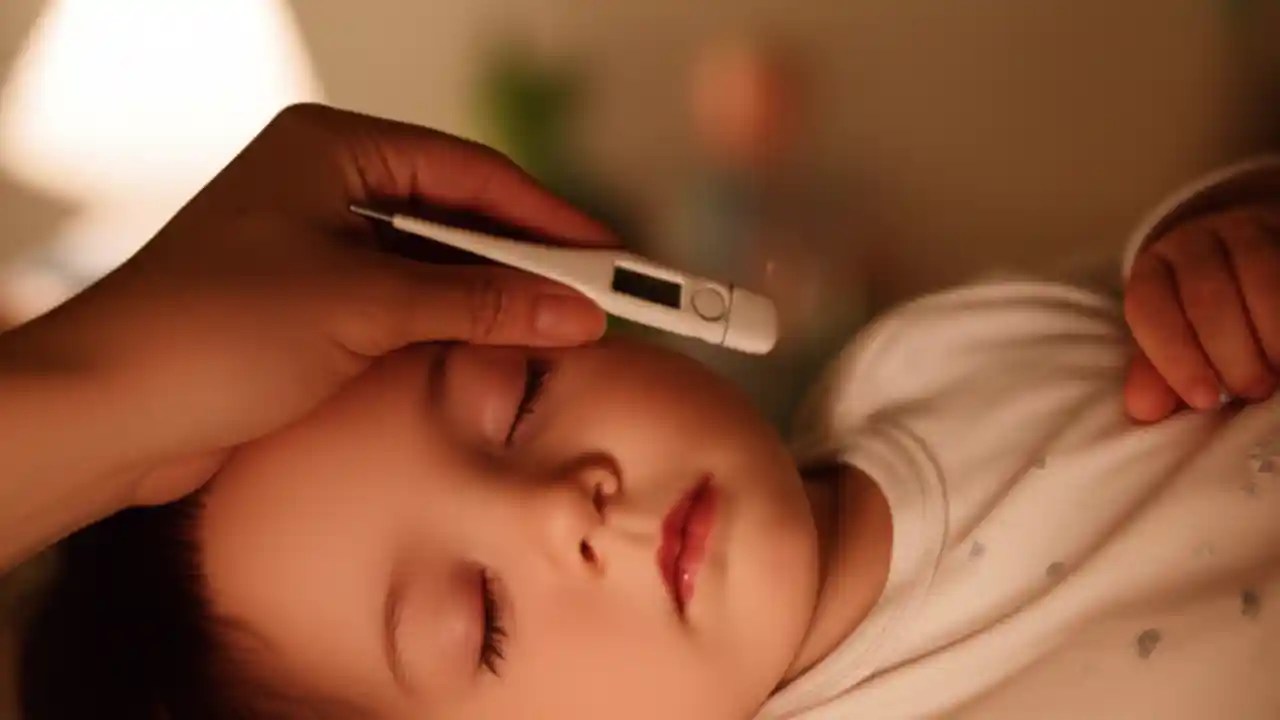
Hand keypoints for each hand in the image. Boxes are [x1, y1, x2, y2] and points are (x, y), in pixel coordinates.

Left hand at [8, 104, 615, 505]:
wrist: (109, 414)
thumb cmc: (210, 333)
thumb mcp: (362, 305)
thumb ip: (475, 302)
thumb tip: (574, 311)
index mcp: (331, 148)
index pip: (469, 172)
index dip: (548, 217)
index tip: (608, 256)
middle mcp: (328, 187)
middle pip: (459, 216)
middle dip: (528, 262)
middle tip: (599, 299)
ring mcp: (321, 247)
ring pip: (437, 265)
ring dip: (494, 298)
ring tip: (562, 328)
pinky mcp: (315, 305)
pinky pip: (407, 304)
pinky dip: (454, 325)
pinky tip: (497, 346)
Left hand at [1123, 204, 1279, 420]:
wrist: (1238, 250)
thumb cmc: (1199, 310)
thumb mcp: (1174, 336)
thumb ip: (1158, 372)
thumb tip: (1144, 409)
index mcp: (1153, 269)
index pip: (1150, 308)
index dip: (1175, 357)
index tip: (1205, 399)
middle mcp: (1194, 242)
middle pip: (1207, 296)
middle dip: (1231, 353)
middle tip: (1253, 391)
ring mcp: (1245, 229)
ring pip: (1260, 276)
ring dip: (1273, 335)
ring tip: (1279, 373)